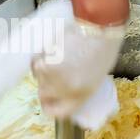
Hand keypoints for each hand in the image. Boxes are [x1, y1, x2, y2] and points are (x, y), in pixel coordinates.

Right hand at [31, 1, 124, 120]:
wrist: (97, 26)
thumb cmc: (104, 49)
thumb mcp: (96, 76)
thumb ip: (78, 87)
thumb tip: (66, 90)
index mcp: (79, 96)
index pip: (57, 112)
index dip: (52, 108)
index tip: (51, 103)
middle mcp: (60, 89)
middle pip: (43, 95)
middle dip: (48, 87)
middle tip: (57, 74)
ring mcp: (48, 74)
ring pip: (38, 76)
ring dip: (45, 69)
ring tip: (61, 56)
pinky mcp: (40, 59)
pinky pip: (36, 62)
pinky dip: (41, 58)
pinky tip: (55, 49)